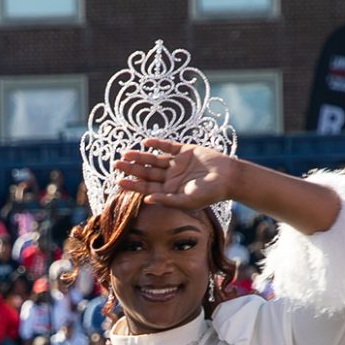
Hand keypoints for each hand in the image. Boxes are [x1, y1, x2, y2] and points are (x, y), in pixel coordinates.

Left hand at [112, 138, 241, 211]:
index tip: (119, 182)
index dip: (133, 185)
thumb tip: (146, 201)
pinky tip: (145, 143)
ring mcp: (177, 164)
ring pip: (153, 159)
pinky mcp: (185, 151)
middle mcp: (171, 178)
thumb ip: (167, 201)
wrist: (229, 177)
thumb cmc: (210, 193)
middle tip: (115, 164)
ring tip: (125, 153)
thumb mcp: (187, 201)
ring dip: (139, 156)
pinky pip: (167, 147)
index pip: (147, 189)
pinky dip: (156, 144)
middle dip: (132, 169)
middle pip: (147, 173)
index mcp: (169, 191)